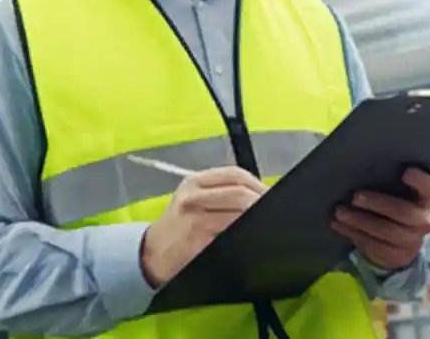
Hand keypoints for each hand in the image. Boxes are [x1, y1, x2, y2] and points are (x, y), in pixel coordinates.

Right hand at [139, 166, 265, 287]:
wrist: (151, 254)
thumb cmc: (178, 227)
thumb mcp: (191, 201)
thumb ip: (220, 194)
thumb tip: (261, 196)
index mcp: (193, 182)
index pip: (235, 174)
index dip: (259, 184)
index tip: (272, 196)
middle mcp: (192, 197)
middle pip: (239, 193)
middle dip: (263, 203)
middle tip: (277, 214)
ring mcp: (194, 220)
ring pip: (238, 215)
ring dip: (257, 221)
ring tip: (268, 227)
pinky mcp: (198, 242)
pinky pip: (231, 237)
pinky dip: (246, 237)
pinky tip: (251, 240)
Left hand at [332, 168, 429, 271]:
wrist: (402, 242)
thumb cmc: (395, 204)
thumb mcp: (397, 191)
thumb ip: (389, 180)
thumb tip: (359, 164)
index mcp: (426, 198)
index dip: (420, 181)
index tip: (405, 172)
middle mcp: (425, 220)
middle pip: (404, 213)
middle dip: (378, 204)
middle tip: (355, 197)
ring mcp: (413, 241)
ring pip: (387, 232)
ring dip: (360, 221)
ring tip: (340, 212)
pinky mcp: (398, 256)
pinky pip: (375, 246)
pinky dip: (354, 234)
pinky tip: (339, 225)